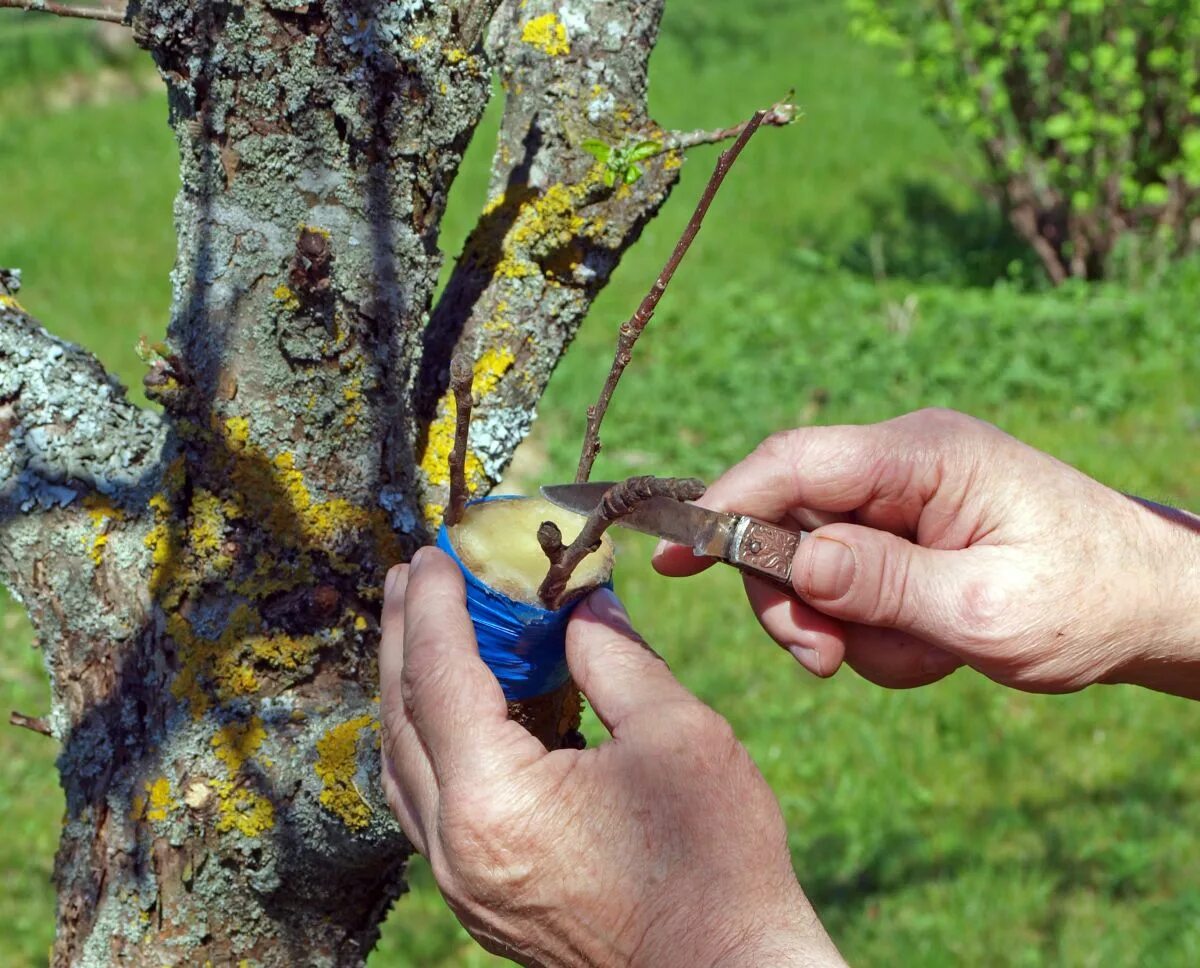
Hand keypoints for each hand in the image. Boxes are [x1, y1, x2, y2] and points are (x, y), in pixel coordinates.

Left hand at [379, 548, 844, 967]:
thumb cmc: (718, 864)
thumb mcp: (677, 735)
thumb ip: (614, 657)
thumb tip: (582, 602)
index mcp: (496, 801)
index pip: (440, 677)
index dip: (433, 605)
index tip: (434, 552)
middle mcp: (456, 847)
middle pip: (403, 718)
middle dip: (404, 636)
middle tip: (409, 574)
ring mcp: (462, 882)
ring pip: (403, 764)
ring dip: (409, 688)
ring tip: (420, 629)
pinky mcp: (480, 899)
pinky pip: (426, 805)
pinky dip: (429, 742)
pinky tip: (453, 711)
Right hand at [654, 408, 1199, 696]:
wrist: (1152, 606)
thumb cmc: (1087, 599)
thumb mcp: (985, 607)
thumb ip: (884, 584)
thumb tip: (795, 562)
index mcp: (922, 456)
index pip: (792, 463)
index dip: (725, 507)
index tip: (673, 558)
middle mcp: (902, 465)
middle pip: (788, 519)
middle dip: (795, 597)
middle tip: (825, 660)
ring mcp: (903, 500)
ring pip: (814, 562)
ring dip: (844, 625)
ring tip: (918, 653)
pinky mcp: (906, 536)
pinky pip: (849, 584)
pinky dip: (873, 630)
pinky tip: (931, 644)